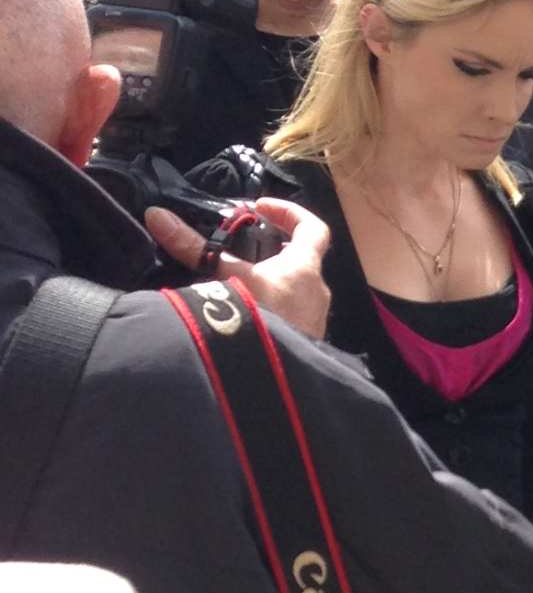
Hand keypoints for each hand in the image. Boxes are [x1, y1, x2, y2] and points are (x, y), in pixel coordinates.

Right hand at [145, 196, 331, 339]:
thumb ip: (193, 248)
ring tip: (236, 281)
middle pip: (302, 261)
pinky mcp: (305, 347)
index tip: (260, 208)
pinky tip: (243, 315)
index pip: (313, 228)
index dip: (290, 212)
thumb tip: (156, 214)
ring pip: (295, 292)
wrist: (270, 384)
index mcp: (305, 270)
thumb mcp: (221, 279)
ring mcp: (313, 323)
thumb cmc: (255, 321)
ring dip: (270, 282)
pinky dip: (270, 309)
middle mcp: (317, 294)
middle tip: (243, 246)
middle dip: (274, 250)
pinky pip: (290, 318)